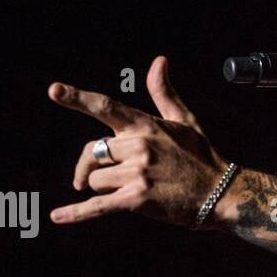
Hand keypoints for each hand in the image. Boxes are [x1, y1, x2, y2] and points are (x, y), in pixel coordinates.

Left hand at [48, 56, 227, 226]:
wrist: (222, 195)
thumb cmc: (202, 158)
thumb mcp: (184, 121)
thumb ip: (163, 93)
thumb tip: (158, 61)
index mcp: (145, 125)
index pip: (106, 107)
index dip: (78, 98)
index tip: (54, 90)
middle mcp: (139, 146)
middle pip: (92, 153)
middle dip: (90, 167)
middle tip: (96, 178)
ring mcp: (137, 173)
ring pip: (95, 180)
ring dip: (103, 188)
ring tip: (128, 191)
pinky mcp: (137, 199)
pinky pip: (97, 205)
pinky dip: (76, 213)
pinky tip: (57, 216)